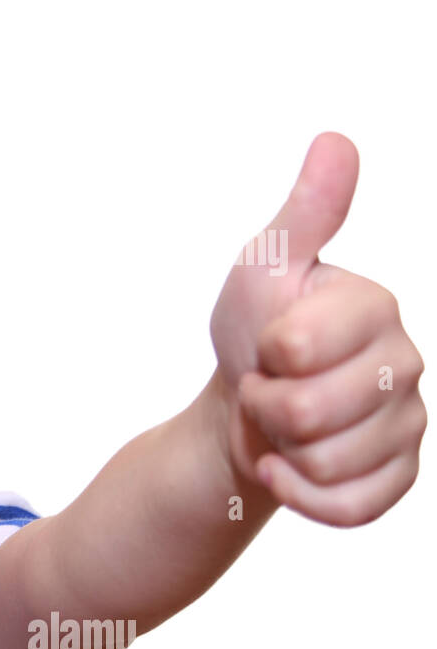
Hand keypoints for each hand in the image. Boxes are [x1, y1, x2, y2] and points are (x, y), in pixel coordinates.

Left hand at [209, 132, 425, 526]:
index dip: (264, 353)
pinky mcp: (395, 476)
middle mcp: (404, 363)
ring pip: (332, 462)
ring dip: (283, 450)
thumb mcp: (265, 268)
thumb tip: (336, 140)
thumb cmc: (253, 332)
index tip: (266, 343)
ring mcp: (405, 424)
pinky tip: (284, 467)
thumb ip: (304, 216)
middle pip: (314, 411)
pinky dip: (304, 495)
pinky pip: (354, 507)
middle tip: (268, 387)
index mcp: (373, 308)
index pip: (300, 346)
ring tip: (281, 425)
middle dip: (266, 405)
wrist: (243, 409)